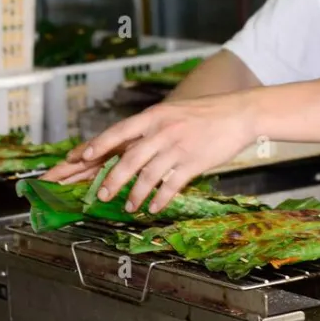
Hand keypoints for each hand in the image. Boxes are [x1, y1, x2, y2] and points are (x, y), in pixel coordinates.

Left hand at [58, 93, 258, 213]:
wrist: (241, 113)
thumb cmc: (207, 113)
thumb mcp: (174, 112)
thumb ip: (153, 127)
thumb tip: (129, 144)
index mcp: (155, 116)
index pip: (118, 131)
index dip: (97, 145)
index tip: (78, 157)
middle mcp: (163, 130)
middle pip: (129, 158)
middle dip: (112, 179)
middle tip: (101, 195)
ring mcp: (179, 147)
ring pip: (148, 175)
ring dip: (136, 194)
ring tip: (129, 207)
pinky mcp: (194, 162)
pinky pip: (171, 184)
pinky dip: (161, 199)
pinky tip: (154, 208)